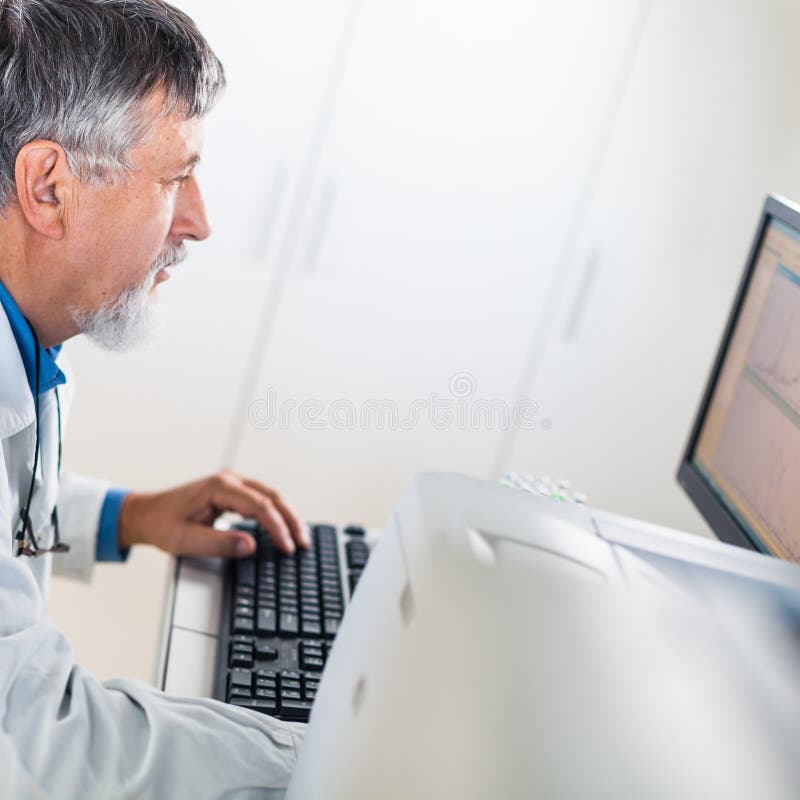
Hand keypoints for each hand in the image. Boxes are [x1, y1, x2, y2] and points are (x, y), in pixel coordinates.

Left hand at [117, 470, 308, 556]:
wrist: (145, 513)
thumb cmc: (162, 525)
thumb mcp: (186, 540)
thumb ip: (219, 543)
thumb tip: (250, 546)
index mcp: (219, 487)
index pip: (260, 506)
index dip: (277, 528)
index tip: (287, 547)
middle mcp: (230, 479)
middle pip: (272, 496)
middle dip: (291, 520)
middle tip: (304, 542)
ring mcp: (232, 483)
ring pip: (271, 496)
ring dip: (287, 516)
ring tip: (300, 537)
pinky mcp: (233, 491)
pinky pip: (262, 500)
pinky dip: (276, 514)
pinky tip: (284, 528)